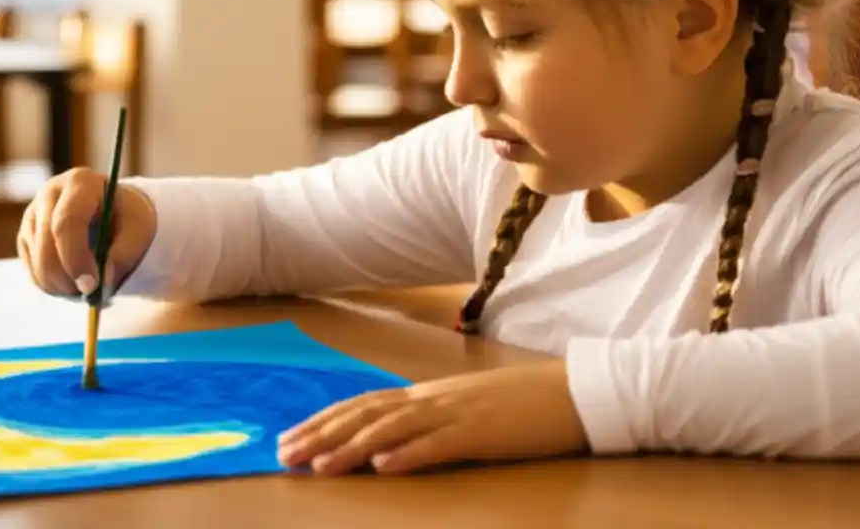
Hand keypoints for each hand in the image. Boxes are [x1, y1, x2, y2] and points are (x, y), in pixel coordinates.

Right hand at [17, 168, 157, 299]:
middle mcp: (50, 193)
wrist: (113, 212)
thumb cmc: (128, 219)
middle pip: (46, 245)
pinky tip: (74, 282)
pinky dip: (52, 286)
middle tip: (90, 296)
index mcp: (81, 183)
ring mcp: (33, 214)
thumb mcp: (139, 231)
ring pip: (37, 261)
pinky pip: (32, 270)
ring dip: (61, 286)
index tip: (92, 285)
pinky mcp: (26, 236)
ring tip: (89, 287)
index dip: (76, 257)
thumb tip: (101, 282)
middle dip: (67, 277)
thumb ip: (124, 255)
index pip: (67, 222)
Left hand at [276, 361, 587, 475]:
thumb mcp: (467, 408)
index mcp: (428, 395)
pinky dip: (408, 455)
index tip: (292, 437)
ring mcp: (457, 414)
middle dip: (322, 434)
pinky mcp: (483, 434)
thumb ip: (430, 419)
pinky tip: (383, 468)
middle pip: (367, 414)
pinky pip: (439, 445)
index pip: (364, 404)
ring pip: (393, 429)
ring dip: (352, 448)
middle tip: (285, 453)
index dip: (325, 420)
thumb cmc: (522, 403)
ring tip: (320, 465)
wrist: (575, 391)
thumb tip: (390, 440)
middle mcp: (433, 399)